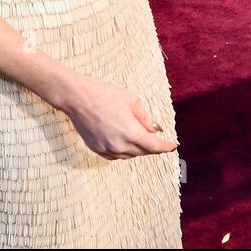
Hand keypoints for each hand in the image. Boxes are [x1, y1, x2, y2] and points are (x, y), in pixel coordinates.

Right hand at [60, 73, 176, 159]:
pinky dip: (123, 151)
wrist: (78, 98)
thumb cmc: (105, 95)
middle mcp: (119, 145)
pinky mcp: (96, 149)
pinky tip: (125, 142)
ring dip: (138, 149)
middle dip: (152, 147)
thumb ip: (145, 118)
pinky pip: (115, 156)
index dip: (165, 147)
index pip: (154, 146)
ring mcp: (106, 149)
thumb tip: (154, 129)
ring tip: (140, 138)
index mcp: (131, 132)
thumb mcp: (132, 101)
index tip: (173, 146)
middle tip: (157, 139)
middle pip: (142, 152)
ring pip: (128, 156)